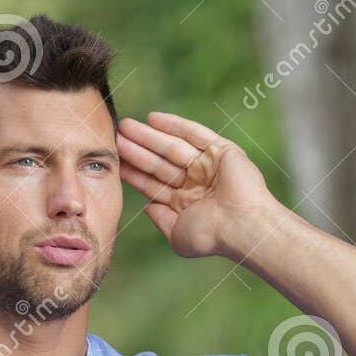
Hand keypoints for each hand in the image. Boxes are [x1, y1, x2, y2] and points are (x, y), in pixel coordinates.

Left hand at [116, 112, 279, 259]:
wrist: (241, 226)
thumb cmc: (211, 236)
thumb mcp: (177, 235)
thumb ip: (160, 220)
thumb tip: (146, 207)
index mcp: (186, 203)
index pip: (154, 184)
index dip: (134, 173)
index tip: (114, 162)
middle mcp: (196, 182)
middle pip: (160, 162)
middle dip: (137, 150)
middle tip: (115, 136)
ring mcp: (209, 165)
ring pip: (172, 146)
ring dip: (149, 136)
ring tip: (125, 126)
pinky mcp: (221, 150)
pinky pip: (194, 133)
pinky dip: (174, 125)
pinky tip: (152, 119)